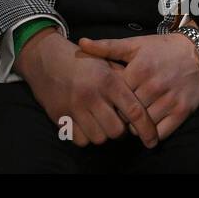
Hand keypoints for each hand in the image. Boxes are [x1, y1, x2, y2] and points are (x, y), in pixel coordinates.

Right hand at [14, 29, 159, 147]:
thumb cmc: (81, 61)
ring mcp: (74, 107)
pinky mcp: (60, 116)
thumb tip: (144, 102)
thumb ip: (125, 81)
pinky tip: (85, 124)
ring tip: (100, 122)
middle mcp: (91, 95)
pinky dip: (86, 136)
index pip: (134, 111)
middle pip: (117, 131)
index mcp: (107, 81)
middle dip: (120, 130)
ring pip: (99, 138)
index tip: (152, 139)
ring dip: (102, 133)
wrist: (46, 57)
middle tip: (116, 121)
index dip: (146, 129)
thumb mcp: (106, 63)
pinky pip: (80, 140)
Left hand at [78, 31, 198, 142]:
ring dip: (134, 124)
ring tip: (131, 118)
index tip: (107, 99)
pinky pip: (161, 132)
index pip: (115, 95)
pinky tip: (147, 124)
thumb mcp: (133, 45)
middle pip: (127, 112)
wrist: (196, 52)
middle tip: (117, 112)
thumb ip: (106, 47)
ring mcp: (170, 100)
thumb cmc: (160, 49)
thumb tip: (81, 43)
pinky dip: (152, 133)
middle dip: (120, 113)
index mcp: (139, 70)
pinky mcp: (183, 111)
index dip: (109, 99)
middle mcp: (155, 86)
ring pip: (142, 125)